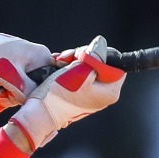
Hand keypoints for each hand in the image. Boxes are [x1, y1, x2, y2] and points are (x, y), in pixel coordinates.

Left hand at [0, 18, 53, 112]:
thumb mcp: (10, 77)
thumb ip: (26, 92)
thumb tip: (35, 105)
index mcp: (41, 58)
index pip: (48, 86)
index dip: (33, 97)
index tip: (15, 98)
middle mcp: (35, 60)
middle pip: (32, 90)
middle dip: (13, 97)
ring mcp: (22, 65)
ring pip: (19, 91)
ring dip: (4, 97)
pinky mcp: (10, 69)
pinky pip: (10, 87)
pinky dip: (1, 93)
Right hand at [5, 37, 123, 152]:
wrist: (42, 112)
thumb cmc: (60, 94)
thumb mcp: (79, 70)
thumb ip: (94, 56)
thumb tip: (101, 44)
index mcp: (110, 92)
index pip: (116, 65)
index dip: (102, 55)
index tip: (88, 54)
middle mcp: (104, 96)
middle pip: (103, 66)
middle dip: (86, 57)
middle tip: (73, 56)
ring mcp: (92, 96)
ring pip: (89, 69)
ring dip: (76, 62)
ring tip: (62, 62)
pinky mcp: (80, 96)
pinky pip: (81, 77)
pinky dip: (71, 70)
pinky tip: (61, 68)